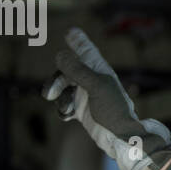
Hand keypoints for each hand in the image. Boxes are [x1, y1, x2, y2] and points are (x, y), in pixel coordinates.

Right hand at [42, 28, 170, 169]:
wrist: (120, 138)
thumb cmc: (114, 111)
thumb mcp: (96, 87)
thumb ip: (78, 70)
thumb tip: (60, 54)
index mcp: (100, 71)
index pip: (87, 52)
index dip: (79, 42)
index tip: (71, 31)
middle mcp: (93, 81)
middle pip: (67, 72)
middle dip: (57, 80)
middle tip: (49, 93)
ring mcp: (87, 96)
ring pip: (63, 89)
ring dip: (61, 99)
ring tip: (66, 110)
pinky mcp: (83, 111)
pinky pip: (65, 105)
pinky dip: (63, 110)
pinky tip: (67, 116)